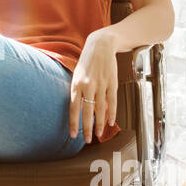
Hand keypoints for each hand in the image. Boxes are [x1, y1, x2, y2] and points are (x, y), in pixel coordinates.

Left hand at [68, 29, 118, 143]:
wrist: (100, 45)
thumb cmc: (86, 62)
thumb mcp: (76, 74)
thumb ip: (76, 90)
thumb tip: (76, 109)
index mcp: (76, 84)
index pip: (73, 108)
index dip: (73, 122)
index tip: (73, 135)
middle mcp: (87, 85)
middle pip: (87, 111)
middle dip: (86, 128)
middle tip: (87, 140)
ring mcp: (100, 84)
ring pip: (100, 109)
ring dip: (99, 124)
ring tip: (98, 135)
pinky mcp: (111, 83)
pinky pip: (111, 101)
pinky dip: (111, 113)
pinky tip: (110, 122)